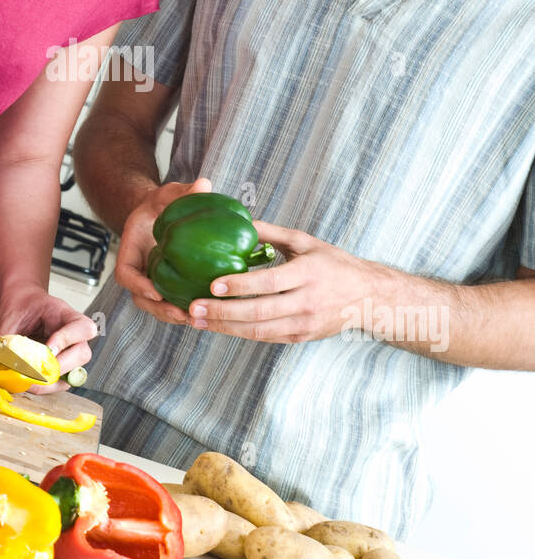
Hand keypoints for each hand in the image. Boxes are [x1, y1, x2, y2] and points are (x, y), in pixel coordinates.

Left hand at [0, 284, 96, 393]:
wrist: (23, 306)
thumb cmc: (23, 306)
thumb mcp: (13, 316)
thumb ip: (9, 336)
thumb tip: (3, 360)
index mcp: (66, 315)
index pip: (83, 328)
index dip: (67, 340)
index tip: (48, 348)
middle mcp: (74, 335)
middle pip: (82, 354)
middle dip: (59, 366)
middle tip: (35, 370)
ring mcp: (70, 352)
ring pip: (73, 372)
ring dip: (51, 380)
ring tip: (28, 379)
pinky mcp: (62, 367)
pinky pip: (61, 382)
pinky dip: (46, 386)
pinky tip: (30, 382)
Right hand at [115, 176, 213, 324]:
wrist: (161, 213)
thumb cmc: (161, 203)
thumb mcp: (169, 194)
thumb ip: (182, 191)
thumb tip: (204, 184)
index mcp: (130, 251)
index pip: (126, 274)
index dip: (138, 285)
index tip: (156, 290)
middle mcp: (139, 270)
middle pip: (140, 298)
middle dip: (159, 309)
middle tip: (180, 313)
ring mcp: (152, 280)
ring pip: (156, 306)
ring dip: (173, 316)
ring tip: (195, 319)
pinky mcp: (168, 285)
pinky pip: (172, 302)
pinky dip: (185, 310)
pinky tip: (206, 313)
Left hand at [186, 220, 384, 342]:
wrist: (365, 297)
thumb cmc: (332, 264)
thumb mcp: (306, 241)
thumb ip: (272, 232)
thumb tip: (239, 220)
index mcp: (308, 274)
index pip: (270, 283)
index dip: (240, 286)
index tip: (212, 284)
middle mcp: (306, 302)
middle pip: (259, 312)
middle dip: (222, 312)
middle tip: (193, 308)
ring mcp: (303, 324)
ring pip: (258, 331)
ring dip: (225, 328)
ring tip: (197, 321)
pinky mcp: (299, 337)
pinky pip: (265, 337)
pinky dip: (239, 333)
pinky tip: (218, 327)